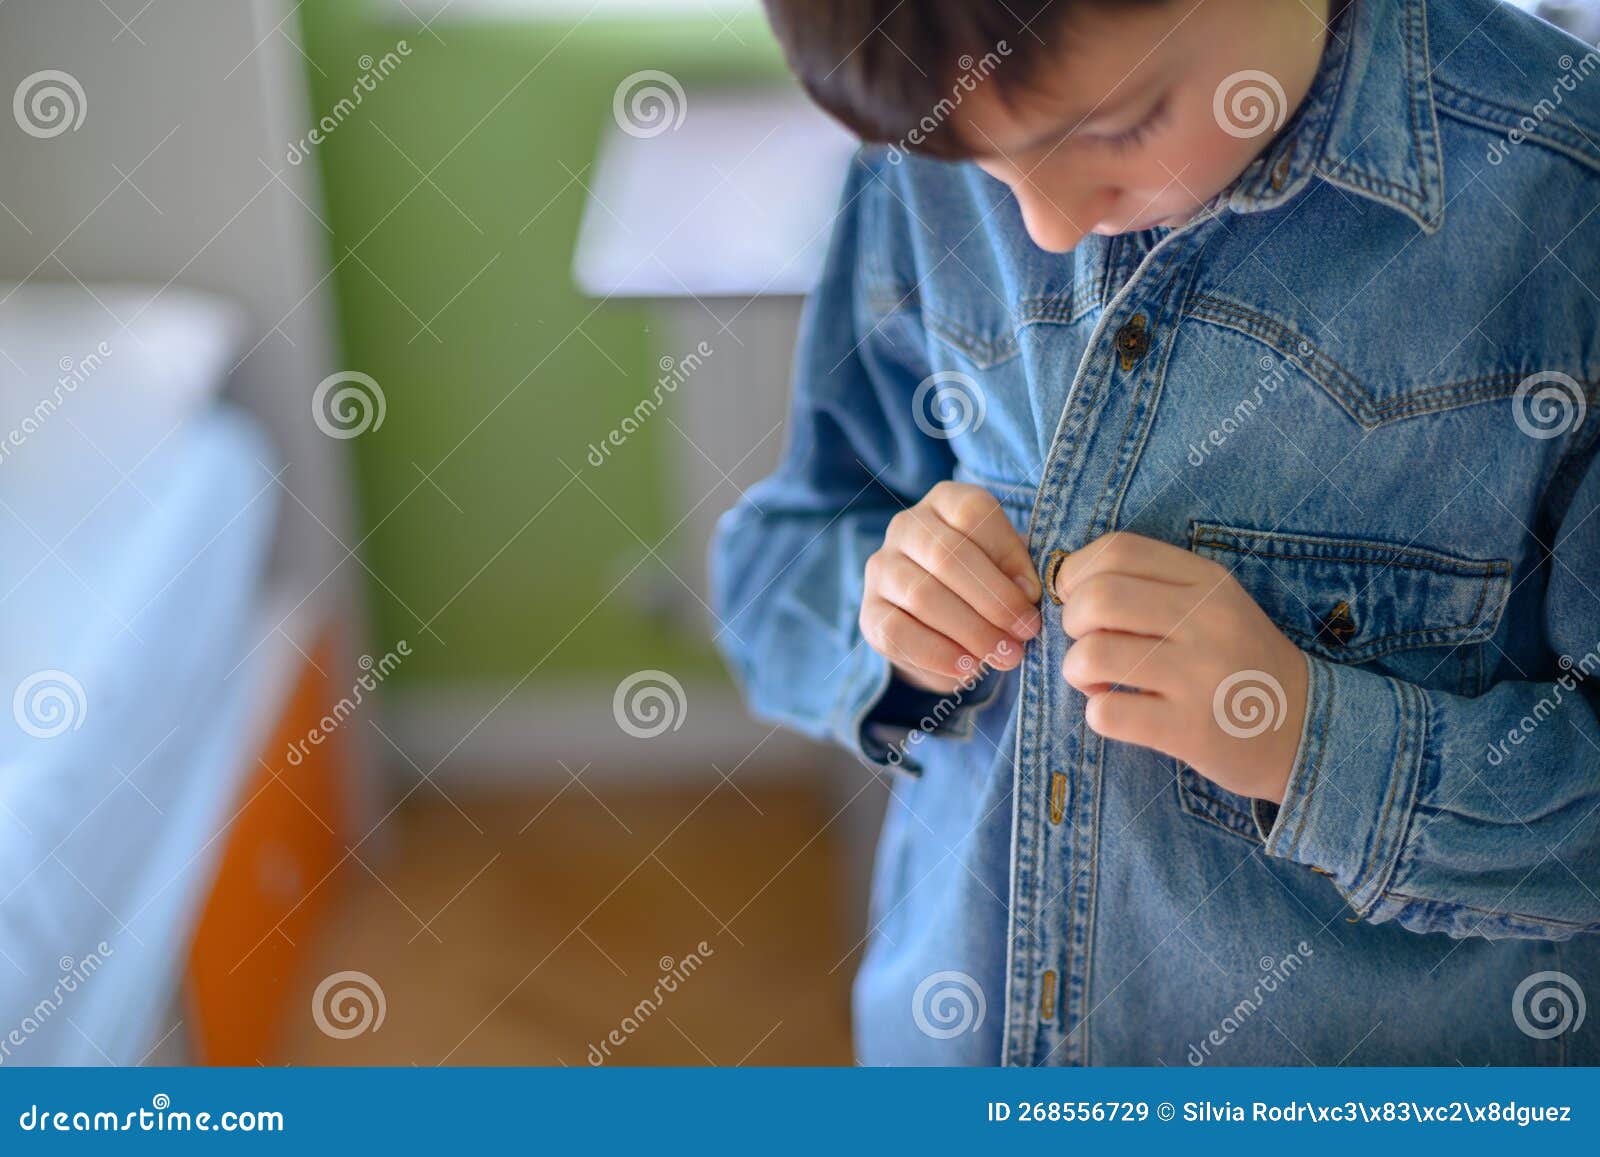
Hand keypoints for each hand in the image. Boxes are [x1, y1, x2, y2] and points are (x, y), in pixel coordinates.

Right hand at [860, 481, 1043, 694]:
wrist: (942, 626)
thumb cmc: (985, 585)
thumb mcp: (1008, 567)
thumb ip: (1019, 570)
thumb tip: (1025, 593)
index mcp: (944, 502)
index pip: (973, 512)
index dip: (1008, 555)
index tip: (1034, 597)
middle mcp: (906, 527)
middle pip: (946, 554)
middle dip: (993, 600)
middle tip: (1025, 633)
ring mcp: (881, 568)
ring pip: (922, 595)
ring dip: (972, 631)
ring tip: (1005, 655)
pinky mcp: (868, 613)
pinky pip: (897, 633)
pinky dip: (938, 654)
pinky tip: (967, 667)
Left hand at [1051, 531, 1308, 803]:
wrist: (1306, 729)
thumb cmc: (1239, 662)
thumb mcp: (1214, 605)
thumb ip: (1153, 586)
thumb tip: (1066, 585)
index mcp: (1207, 581)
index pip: (1117, 550)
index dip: (1076, 572)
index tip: (1077, 598)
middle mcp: (1206, 621)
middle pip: (1096, 599)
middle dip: (1072, 623)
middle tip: (1088, 643)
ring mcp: (1201, 676)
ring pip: (1093, 654)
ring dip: (1077, 670)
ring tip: (1099, 681)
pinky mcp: (1191, 730)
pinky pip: (1107, 713)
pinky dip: (1097, 714)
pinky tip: (1119, 713)